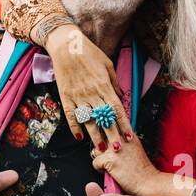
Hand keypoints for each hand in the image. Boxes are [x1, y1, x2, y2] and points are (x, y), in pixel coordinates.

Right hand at [46, 24, 135, 150]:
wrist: (67, 45)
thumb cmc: (89, 52)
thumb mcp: (107, 64)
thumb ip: (114, 83)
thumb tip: (121, 96)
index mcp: (104, 86)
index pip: (117, 109)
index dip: (123, 124)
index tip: (129, 137)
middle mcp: (92, 93)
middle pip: (104, 118)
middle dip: (111, 135)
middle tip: (117, 149)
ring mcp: (78, 96)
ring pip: (88, 120)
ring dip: (94, 135)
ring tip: (100, 148)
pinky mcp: (66, 96)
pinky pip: (71, 115)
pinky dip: (75, 127)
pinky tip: (79, 137)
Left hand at [90, 133, 160, 195]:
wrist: (148, 181)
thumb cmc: (142, 168)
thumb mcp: (135, 148)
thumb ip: (124, 140)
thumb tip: (111, 139)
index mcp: (128, 133)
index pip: (112, 120)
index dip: (106, 126)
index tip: (106, 132)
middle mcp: (121, 138)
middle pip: (100, 134)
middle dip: (100, 143)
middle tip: (106, 152)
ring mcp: (114, 148)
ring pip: (96, 148)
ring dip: (100, 157)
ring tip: (109, 164)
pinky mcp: (109, 159)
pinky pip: (95, 162)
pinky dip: (99, 169)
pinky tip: (110, 172)